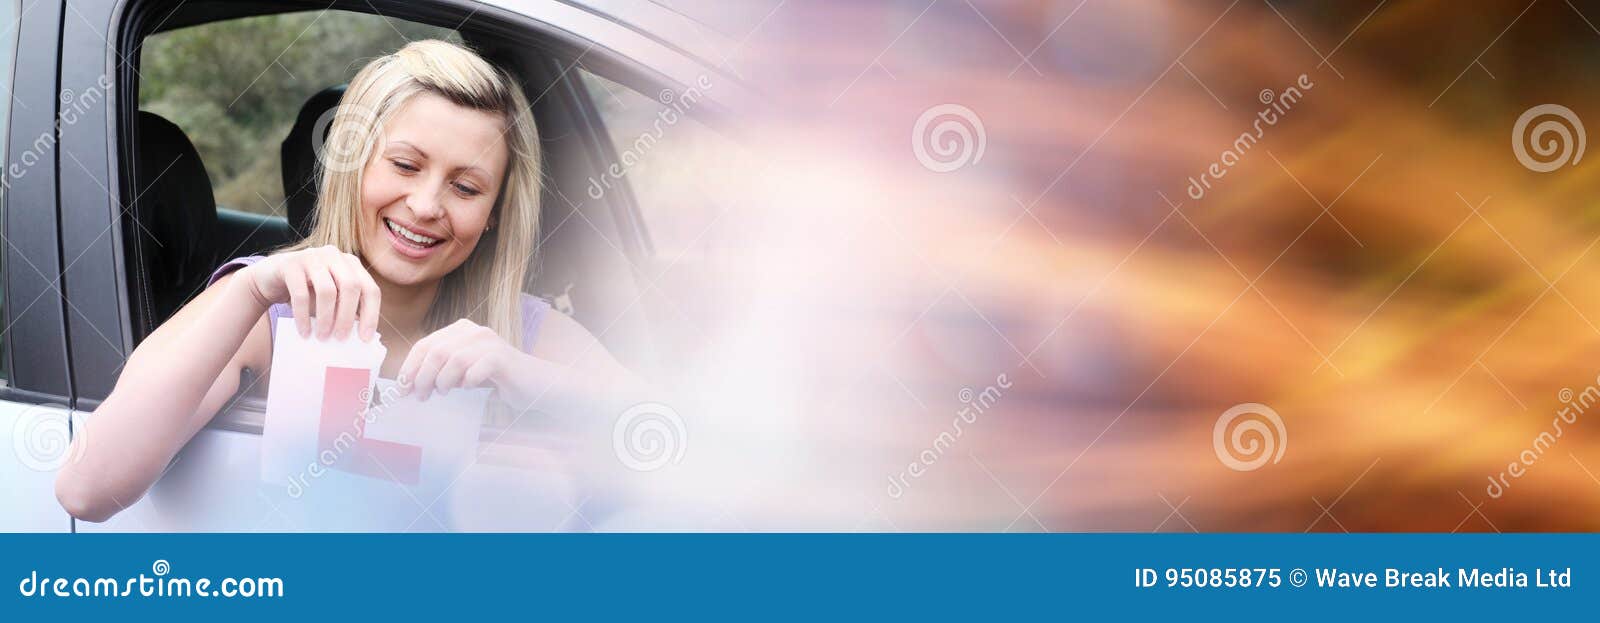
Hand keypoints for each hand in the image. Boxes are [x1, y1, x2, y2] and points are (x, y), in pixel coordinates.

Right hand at [241, 245, 380, 340]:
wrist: (270, 278)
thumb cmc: (307, 292)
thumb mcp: (332, 298)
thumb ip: (346, 309)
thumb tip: (362, 335)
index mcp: (352, 264)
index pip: (370, 289)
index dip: (371, 315)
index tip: (365, 339)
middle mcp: (335, 256)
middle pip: (351, 287)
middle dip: (347, 317)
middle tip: (341, 339)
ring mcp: (313, 257)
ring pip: (327, 290)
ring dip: (326, 318)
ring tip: (322, 337)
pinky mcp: (291, 264)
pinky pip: (300, 294)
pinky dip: (303, 317)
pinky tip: (304, 332)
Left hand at [397, 319, 521, 400]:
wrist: (535, 383)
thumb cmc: (496, 378)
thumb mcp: (463, 369)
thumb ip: (440, 369)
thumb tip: (408, 383)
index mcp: (460, 329)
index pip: (425, 345)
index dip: (409, 368)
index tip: (402, 389)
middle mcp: (474, 331)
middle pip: (436, 352)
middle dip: (422, 377)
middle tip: (421, 396)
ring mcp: (489, 342)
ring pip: (453, 360)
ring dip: (443, 381)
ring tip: (443, 393)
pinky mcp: (501, 358)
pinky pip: (474, 371)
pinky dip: (467, 383)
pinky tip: (469, 388)